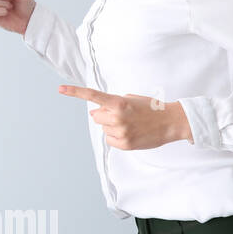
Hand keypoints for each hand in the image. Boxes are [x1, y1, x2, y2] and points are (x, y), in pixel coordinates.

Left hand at [59, 86, 192, 149]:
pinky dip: (116, 136)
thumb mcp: (131, 99)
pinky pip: (110, 139)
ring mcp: (121, 132)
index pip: (93, 96)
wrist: (172, 122)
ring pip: (103, 128)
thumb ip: (111, 104)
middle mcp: (117, 118)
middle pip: (96, 116)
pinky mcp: (125, 144)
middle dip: (105, 114)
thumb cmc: (151, 108)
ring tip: (131, 124)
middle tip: (122, 114)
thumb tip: (93, 112)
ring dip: (112, 125)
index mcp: (119, 103)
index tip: (60, 89)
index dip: (75, 92)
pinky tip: (131, 132)